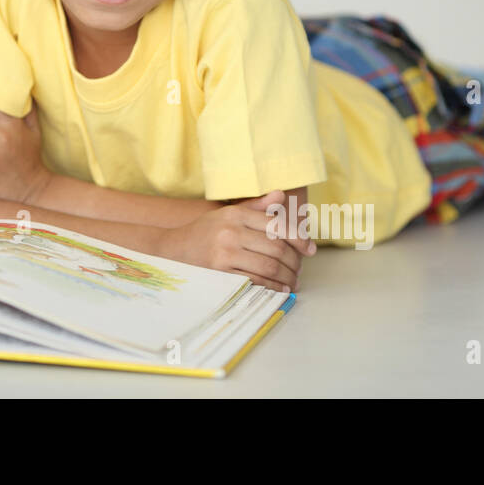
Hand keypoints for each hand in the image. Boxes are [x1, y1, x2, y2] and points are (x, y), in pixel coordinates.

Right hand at [153, 191, 310, 289]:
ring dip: (287, 277)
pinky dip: (273, 287)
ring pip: (269, 266)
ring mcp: (224, 252)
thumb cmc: (204, 232)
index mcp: (236, 214)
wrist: (173, 250)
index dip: (299, 238)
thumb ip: (256, 207)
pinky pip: (256, 281)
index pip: (277, 224)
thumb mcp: (228, 214)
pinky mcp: (220, 272)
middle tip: (300, 270)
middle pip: (276, 247)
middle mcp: (231, 230)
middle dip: (294, 262)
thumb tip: (281, 195)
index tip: (310, 250)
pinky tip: (280, 288)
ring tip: (293, 281)